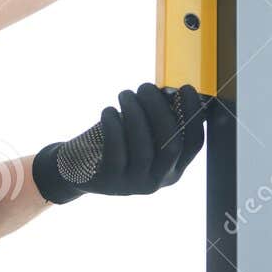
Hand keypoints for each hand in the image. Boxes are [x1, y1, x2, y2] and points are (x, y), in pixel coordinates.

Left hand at [32, 83, 208, 203]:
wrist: (76, 169)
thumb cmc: (116, 143)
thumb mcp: (142, 134)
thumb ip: (158, 119)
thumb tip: (170, 93)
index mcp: (173, 168)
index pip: (194, 144)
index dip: (194, 114)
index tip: (185, 87)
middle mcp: (158, 180)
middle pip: (171, 144)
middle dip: (160, 110)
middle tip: (145, 87)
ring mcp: (133, 184)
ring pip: (143, 147)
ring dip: (135, 113)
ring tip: (126, 94)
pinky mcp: (109, 182)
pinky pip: (116, 150)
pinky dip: (114, 125)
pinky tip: (109, 110)